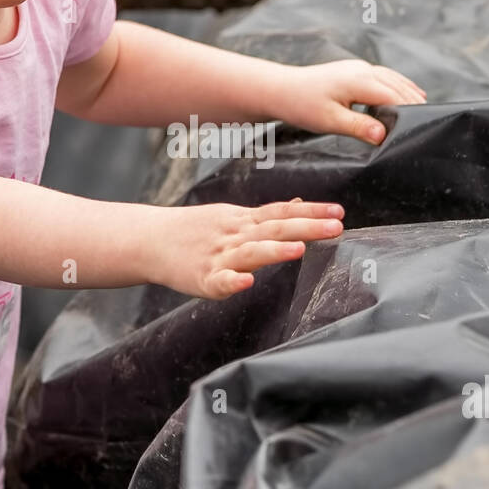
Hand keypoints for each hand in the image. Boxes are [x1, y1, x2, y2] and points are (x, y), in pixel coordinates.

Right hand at [149, 198, 344, 298]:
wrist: (150, 240)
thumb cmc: (196, 232)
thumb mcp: (233, 217)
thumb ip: (266, 217)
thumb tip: (300, 206)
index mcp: (243, 221)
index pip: (282, 213)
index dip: (310, 212)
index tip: (338, 211)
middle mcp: (235, 235)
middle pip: (274, 229)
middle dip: (306, 228)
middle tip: (336, 226)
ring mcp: (219, 257)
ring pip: (250, 252)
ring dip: (275, 251)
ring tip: (300, 250)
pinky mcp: (202, 279)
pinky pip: (219, 281)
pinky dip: (232, 281)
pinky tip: (247, 283)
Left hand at [276, 60, 426, 144]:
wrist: (281, 88)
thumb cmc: (302, 105)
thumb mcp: (329, 121)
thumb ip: (358, 126)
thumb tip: (383, 134)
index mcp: (360, 81)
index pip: (395, 97)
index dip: (410, 112)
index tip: (423, 127)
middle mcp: (363, 70)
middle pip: (398, 86)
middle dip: (414, 102)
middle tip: (432, 121)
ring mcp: (359, 68)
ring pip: (393, 79)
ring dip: (408, 92)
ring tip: (424, 108)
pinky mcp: (354, 70)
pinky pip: (384, 76)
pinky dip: (398, 86)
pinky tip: (406, 93)